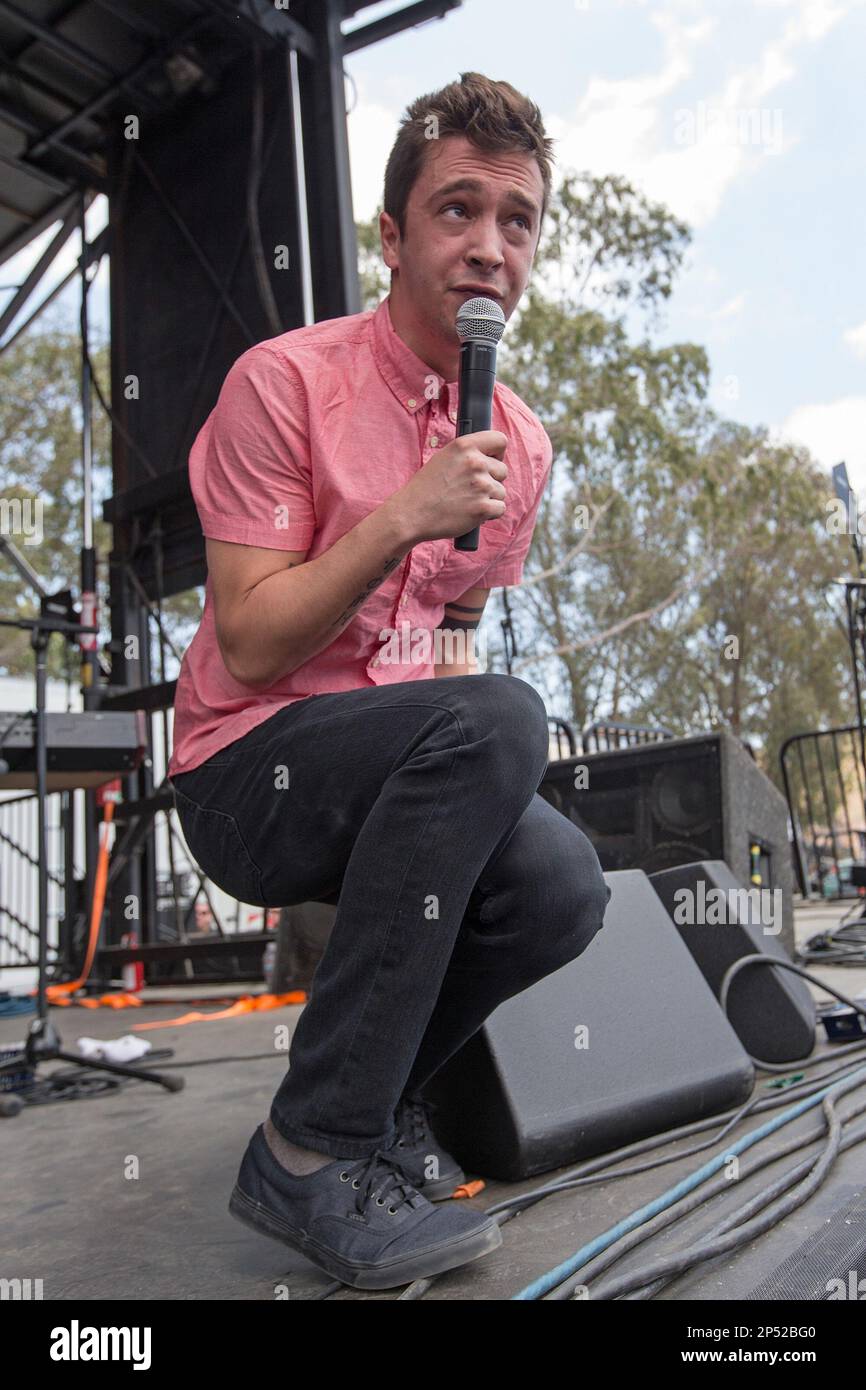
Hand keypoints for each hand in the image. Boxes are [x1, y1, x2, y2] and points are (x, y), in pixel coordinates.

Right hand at [390, 430, 508, 543]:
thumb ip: (467, 454)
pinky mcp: (483, 507)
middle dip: (492, 480)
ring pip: (501, 491)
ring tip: (466, 502)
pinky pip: (500, 508)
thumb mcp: (444, 458)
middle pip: (503, 470)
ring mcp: (481, 485)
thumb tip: (489, 457)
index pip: (500, 440)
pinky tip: (471, 512)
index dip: (498, 453)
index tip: (492, 462)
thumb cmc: (426, 488)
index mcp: (464, 446)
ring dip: (488, 498)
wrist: (412, 514)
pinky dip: (489, 513)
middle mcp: (475, 462)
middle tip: (471, 489)